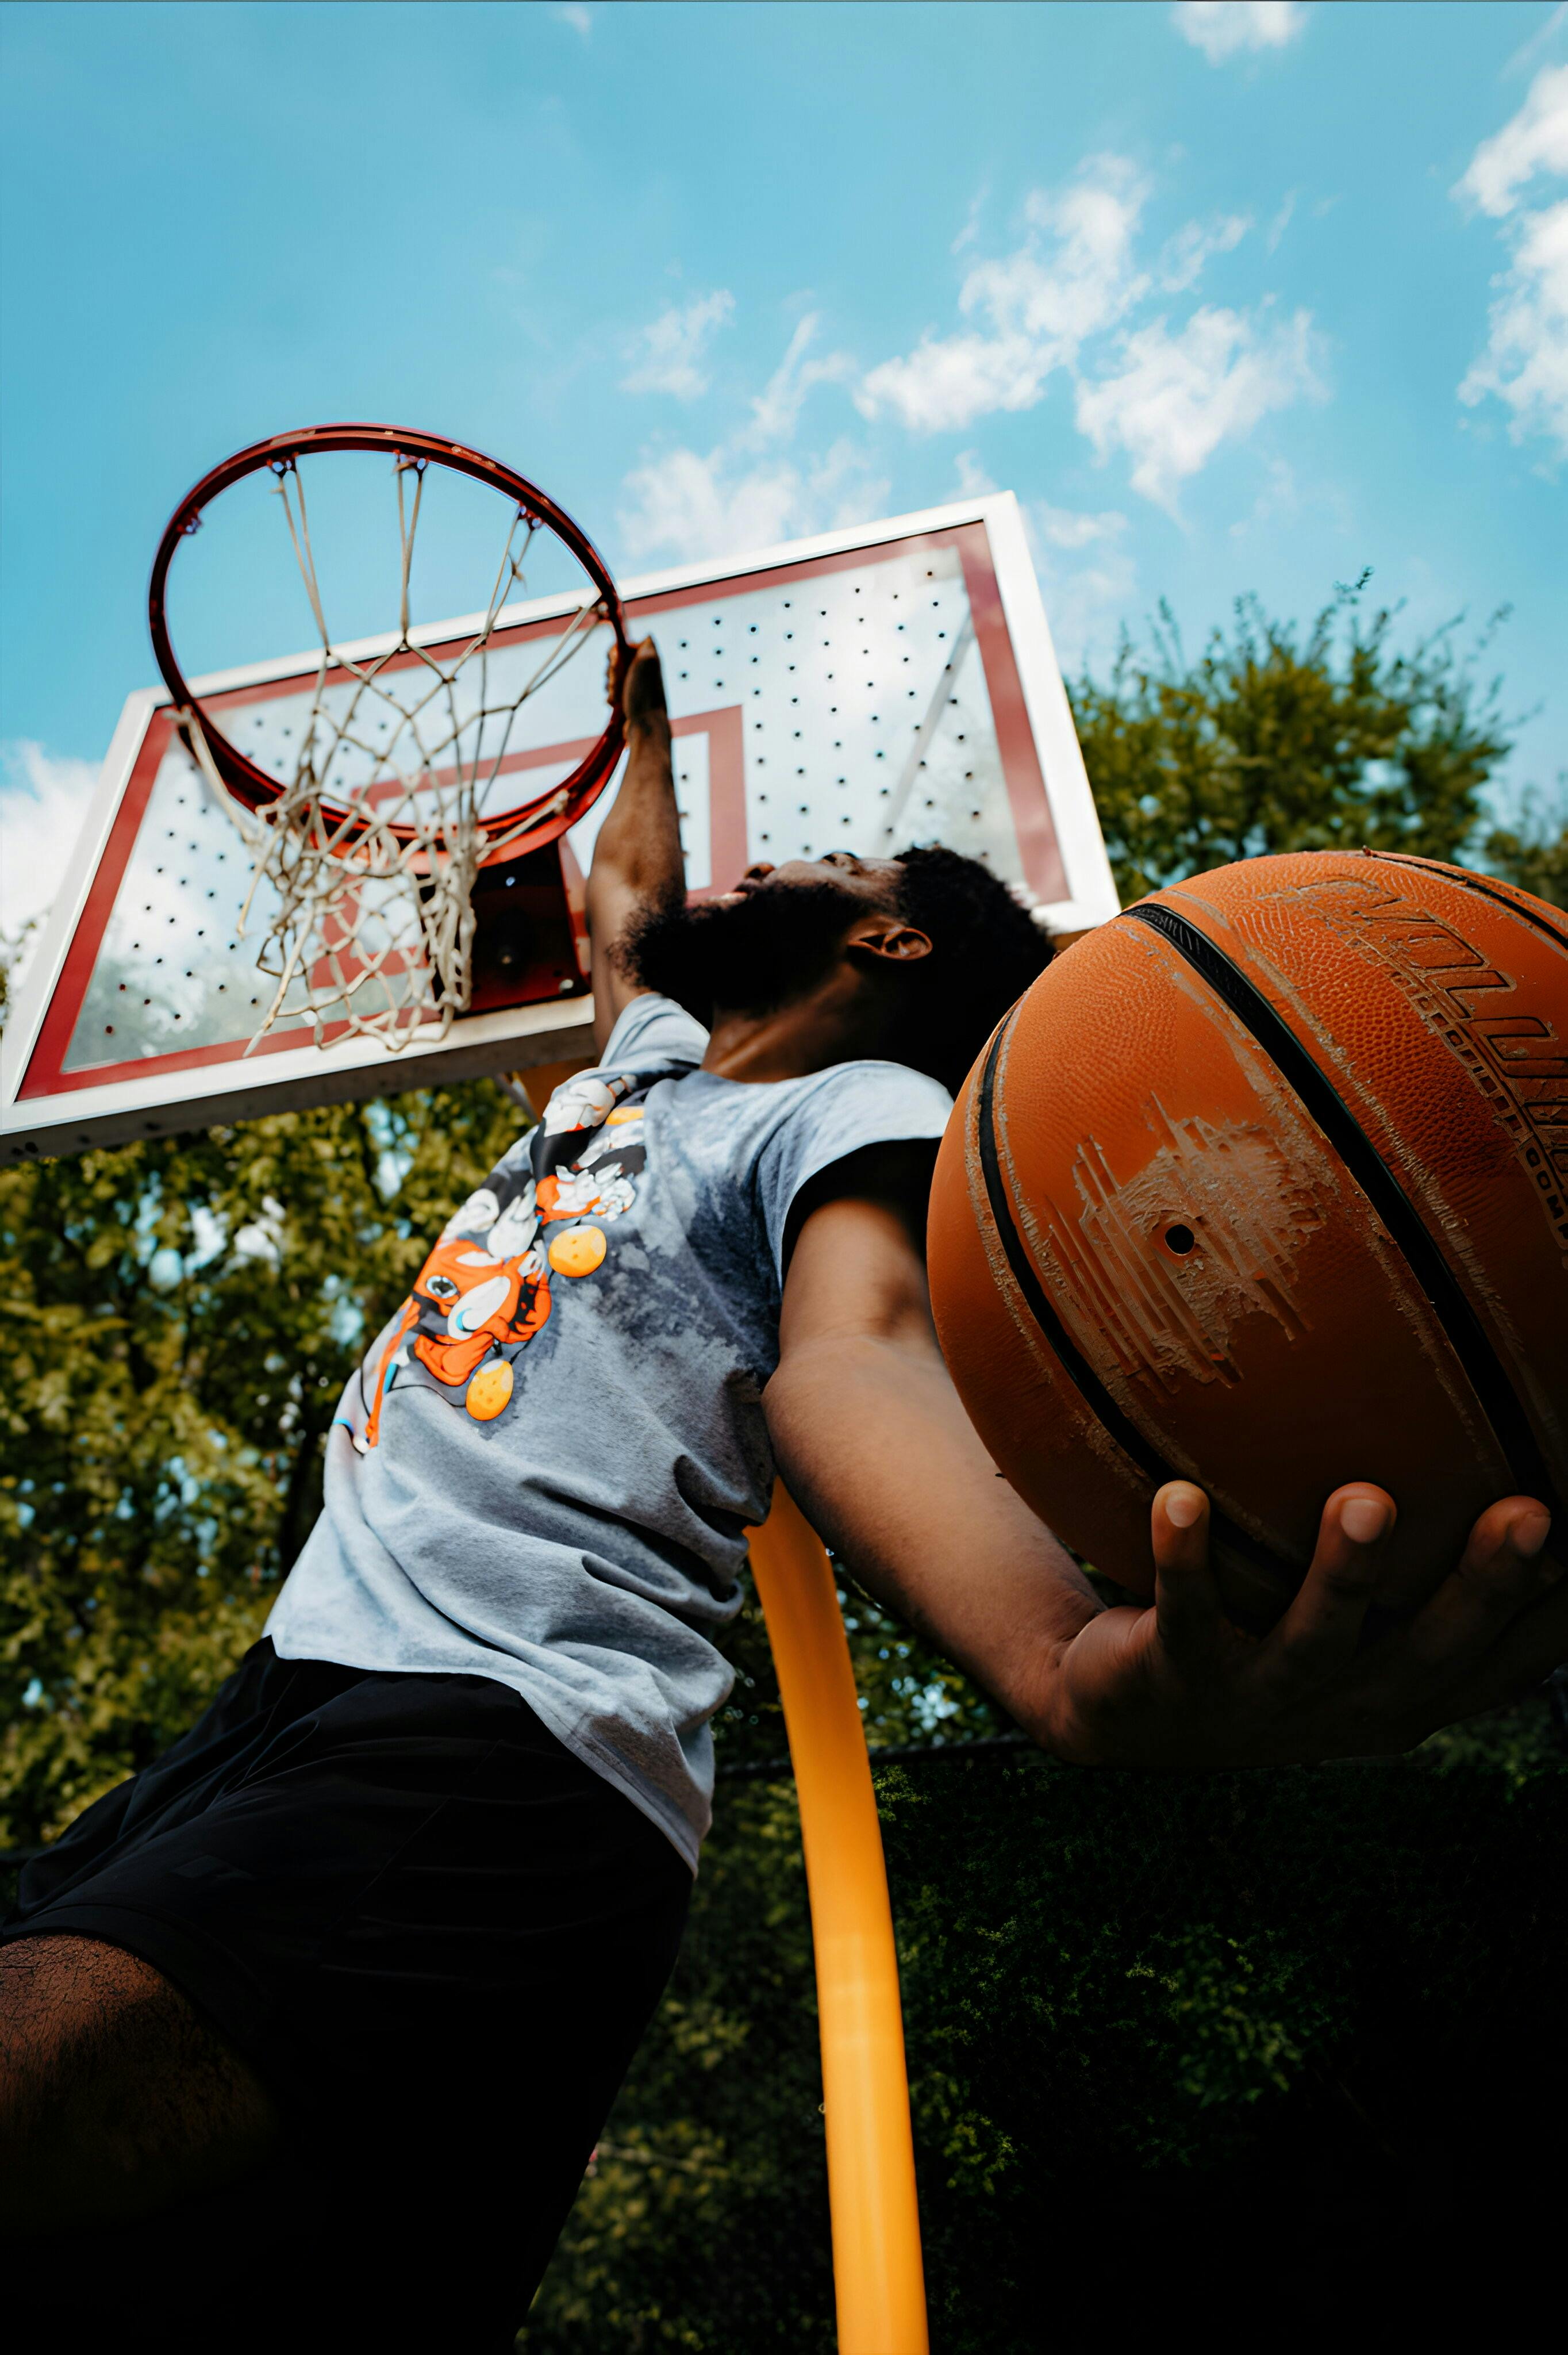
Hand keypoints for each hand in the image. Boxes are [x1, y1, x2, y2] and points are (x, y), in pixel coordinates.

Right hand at [608, 635, 666, 730]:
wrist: (645, 726)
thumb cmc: (645, 696)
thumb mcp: (647, 663)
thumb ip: (646, 646)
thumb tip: (648, 638)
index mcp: (649, 658)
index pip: (623, 645)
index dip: (616, 654)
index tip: (617, 664)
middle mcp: (644, 669)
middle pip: (616, 662)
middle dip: (612, 673)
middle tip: (618, 684)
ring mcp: (636, 684)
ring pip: (613, 677)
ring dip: (611, 687)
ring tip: (618, 698)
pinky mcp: (630, 698)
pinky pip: (614, 691)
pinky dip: (612, 697)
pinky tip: (616, 704)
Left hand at [1041, 1482, 1560, 1769]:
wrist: (1126, 1715)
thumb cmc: (1272, 1639)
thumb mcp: (1364, 1624)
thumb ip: (1428, 1569)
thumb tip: (1524, 1454)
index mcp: (1411, 1690)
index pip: (1508, 1656)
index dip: (1559, 1609)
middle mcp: (1350, 1702)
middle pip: (1432, 1649)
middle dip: (1486, 1584)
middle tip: (1531, 1514)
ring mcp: (1263, 1697)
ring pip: (1315, 1637)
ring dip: (1344, 1572)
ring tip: (1365, 1500)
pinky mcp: (1173, 1677)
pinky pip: (1182, 1612)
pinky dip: (1181, 1557)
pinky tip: (1179, 1496)